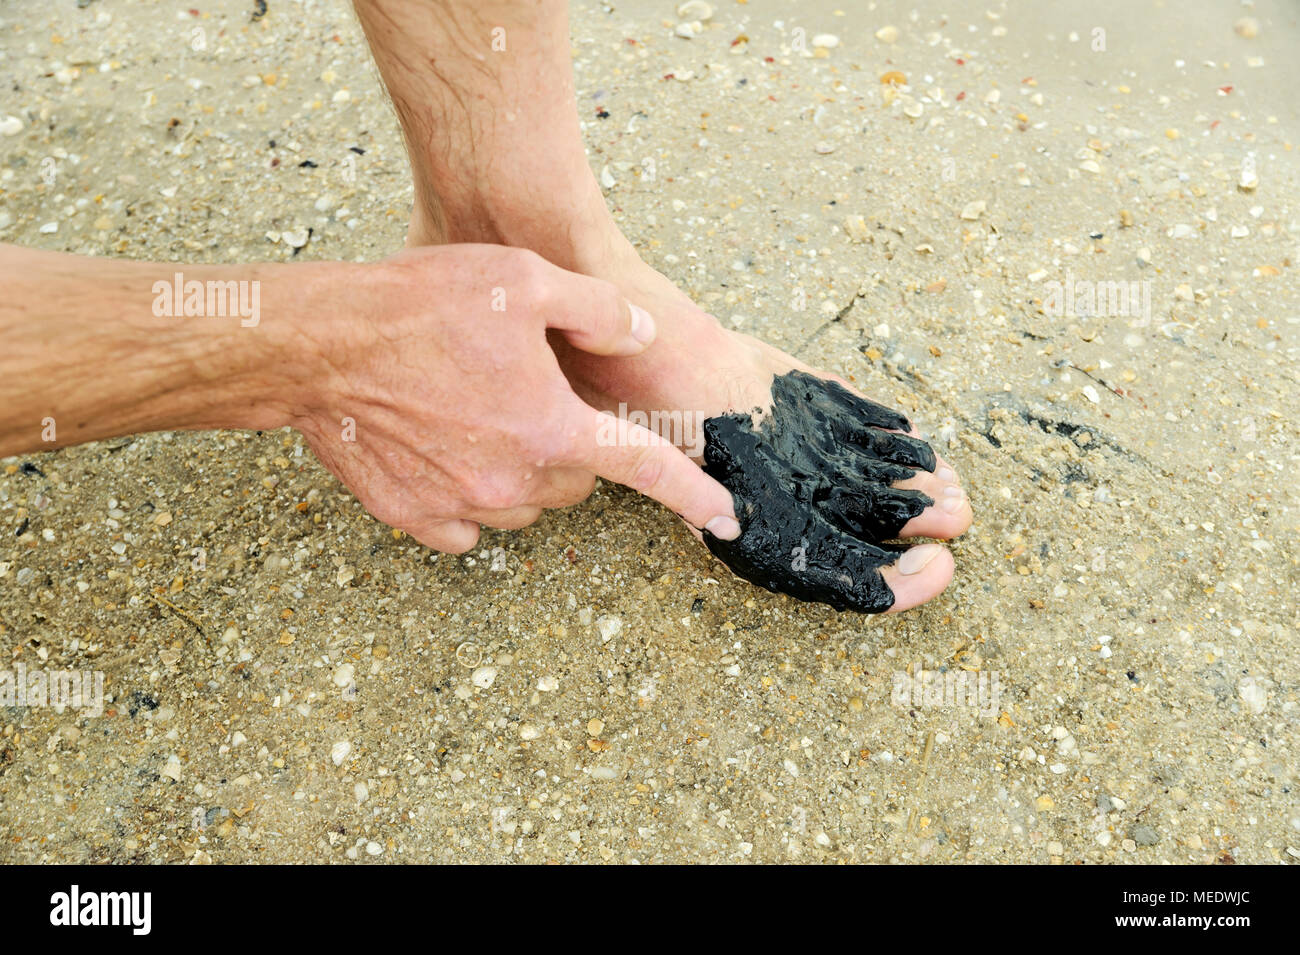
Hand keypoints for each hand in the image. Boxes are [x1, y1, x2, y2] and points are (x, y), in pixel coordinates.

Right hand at [285, 245, 740, 552]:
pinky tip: (450, 454)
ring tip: (484, 415)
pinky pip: (468, 527)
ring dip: (525, 472)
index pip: (645, 468)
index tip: (726, 521)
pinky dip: (473, 499)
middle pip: (578, 482)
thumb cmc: (420, 304)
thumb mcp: (525, 280)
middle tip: (536, 397)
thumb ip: (600, 311)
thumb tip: (642, 335)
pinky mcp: (414, 517)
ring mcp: (462, 506)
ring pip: (526, 505)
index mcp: (553, 427)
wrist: (319, 345)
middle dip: (575, 448)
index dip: (694, 495)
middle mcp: (514, 480)